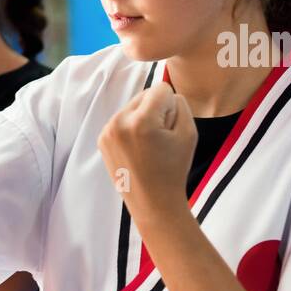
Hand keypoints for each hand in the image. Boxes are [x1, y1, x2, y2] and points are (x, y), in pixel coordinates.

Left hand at [97, 81, 196, 225]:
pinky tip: (138, 149)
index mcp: (140, 121)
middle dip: (156, 110)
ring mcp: (107, 132)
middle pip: (144, 95)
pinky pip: (122, 120)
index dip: (172, 106)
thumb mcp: (189, 132)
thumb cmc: (174, 168)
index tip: (170, 129)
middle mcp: (119, 123)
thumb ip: (179, 104)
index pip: (160, 88)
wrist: (152, 202)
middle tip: (160, 139)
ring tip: (149, 145)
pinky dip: (131, 128)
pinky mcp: (102, 139)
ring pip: (132, 106)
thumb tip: (165, 94)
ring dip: (143, 118)